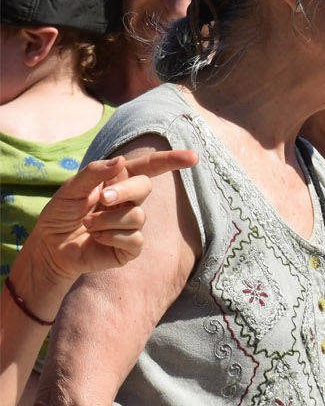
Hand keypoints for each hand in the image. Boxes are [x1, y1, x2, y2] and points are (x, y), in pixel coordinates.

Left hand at [23, 150, 199, 289]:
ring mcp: (131, 225)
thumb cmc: (60, 214)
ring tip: (88, 225)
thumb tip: (121, 160)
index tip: (193, 158)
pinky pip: (134, 238)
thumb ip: (94, 173)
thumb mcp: (71, 189)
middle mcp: (128, 201)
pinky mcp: (130, 248)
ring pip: (137, 215)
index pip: (148, 168)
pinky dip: (112, 237)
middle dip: (125, 191)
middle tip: (102, 199)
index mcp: (117, 182)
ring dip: (108, 219)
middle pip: (145, 187)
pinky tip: (97, 239)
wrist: (50, 246)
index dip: (170, 161)